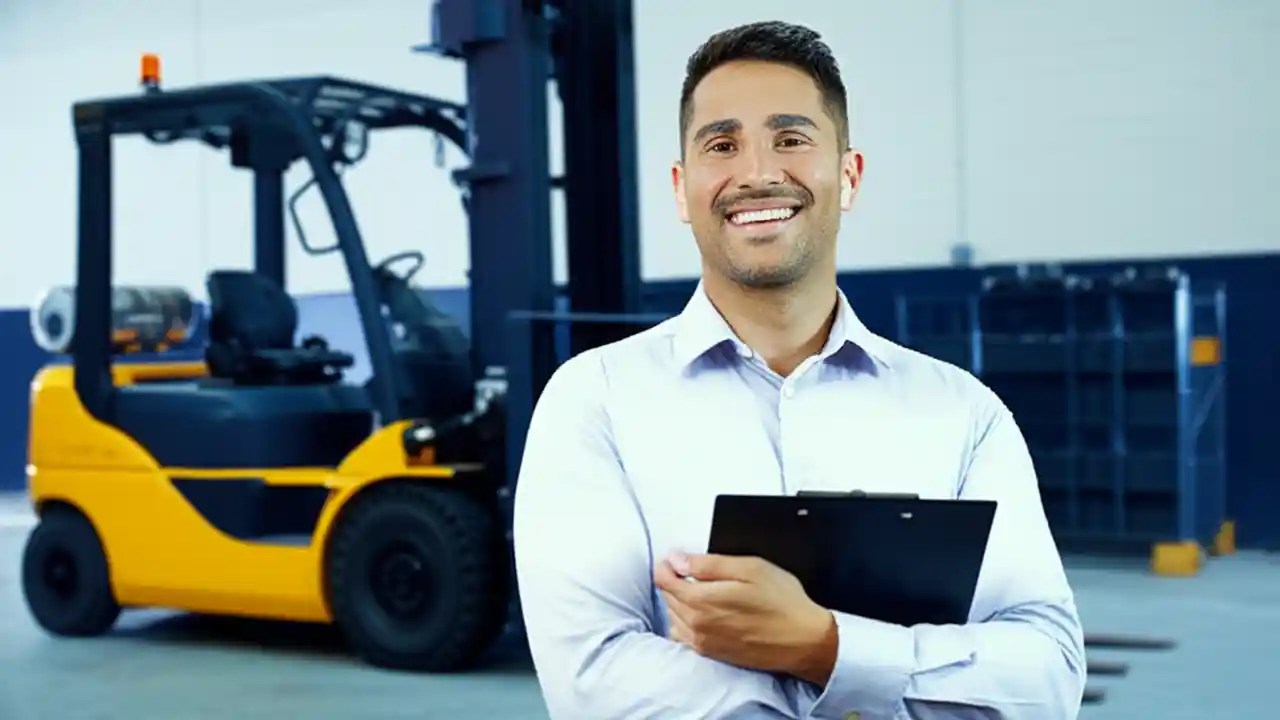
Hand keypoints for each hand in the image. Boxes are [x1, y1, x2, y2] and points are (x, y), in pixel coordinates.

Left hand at [654, 552, 837, 684]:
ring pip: (674, 617)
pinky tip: (704, 615)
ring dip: (679, 602)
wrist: (804, 641)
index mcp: (702, 600)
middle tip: (693, 571)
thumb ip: (708, 564)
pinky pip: (684, 636)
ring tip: (701, 592)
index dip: (668, 565)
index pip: (663, 580)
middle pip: (667, 597)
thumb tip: (677, 560)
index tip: (678, 559)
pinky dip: (686, 622)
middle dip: (675, 581)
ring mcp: (702, 643)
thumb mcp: (749, 568)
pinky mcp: (712, 654)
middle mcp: (696, 625)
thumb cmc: (781, 601)